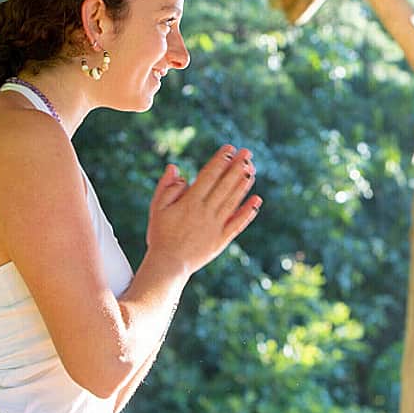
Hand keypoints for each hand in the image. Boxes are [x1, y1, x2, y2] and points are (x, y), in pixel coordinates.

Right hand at [144, 145, 261, 273]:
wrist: (168, 264)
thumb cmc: (160, 235)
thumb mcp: (157, 209)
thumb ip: (166, 187)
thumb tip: (174, 167)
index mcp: (189, 202)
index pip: (208, 176)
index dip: (220, 161)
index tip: (229, 148)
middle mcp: (205, 212)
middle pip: (224, 185)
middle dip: (236, 167)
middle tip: (248, 152)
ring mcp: (215, 226)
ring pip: (232, 201)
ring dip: (243, 185)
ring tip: (252, 170)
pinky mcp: (221, 240)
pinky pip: (237, 223)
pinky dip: (248, 211)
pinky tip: (256, 200)